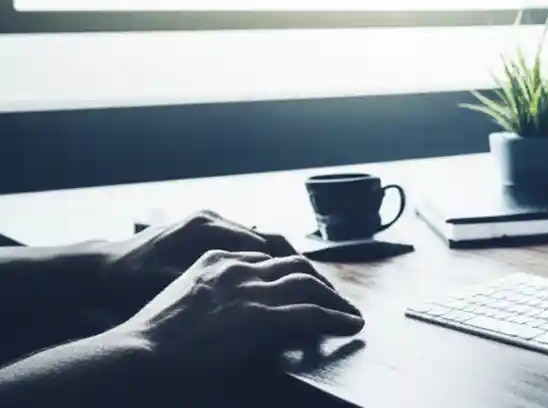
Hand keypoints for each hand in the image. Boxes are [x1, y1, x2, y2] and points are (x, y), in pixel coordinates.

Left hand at [101, 210, 297, 307]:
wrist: (104, 267)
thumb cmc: (132, 279)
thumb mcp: (170, 283)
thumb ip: (212, 282)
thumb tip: (256, 291)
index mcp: (207, 226)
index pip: (265, 246)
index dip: (294, 270)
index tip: (315, 292)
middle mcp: (215, 218)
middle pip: (272, 239)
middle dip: (302, 266)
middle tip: (326, 290)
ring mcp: (214, 222)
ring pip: (264, 242)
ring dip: (288, 265)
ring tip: (313, 288)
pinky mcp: (211, 232)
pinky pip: (249, 245)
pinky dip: (269, 262)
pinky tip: (282, 282)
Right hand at [111, 249, 363, 371]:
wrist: (135, 354)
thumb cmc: (146, 338)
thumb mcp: (181, 300)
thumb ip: (208, 296)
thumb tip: (223, 314)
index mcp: (216, 258)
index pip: (267, 255)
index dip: (291, 270)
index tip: (304, 283)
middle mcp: (238, 267)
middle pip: (295, 263)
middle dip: (319, 279)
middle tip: (334, 296)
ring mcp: (252, 291)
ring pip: (310, 284)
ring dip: (335, 298)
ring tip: (349, 311)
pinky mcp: (262, 317)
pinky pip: (312, 312)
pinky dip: (337, 317)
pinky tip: (350, 323)